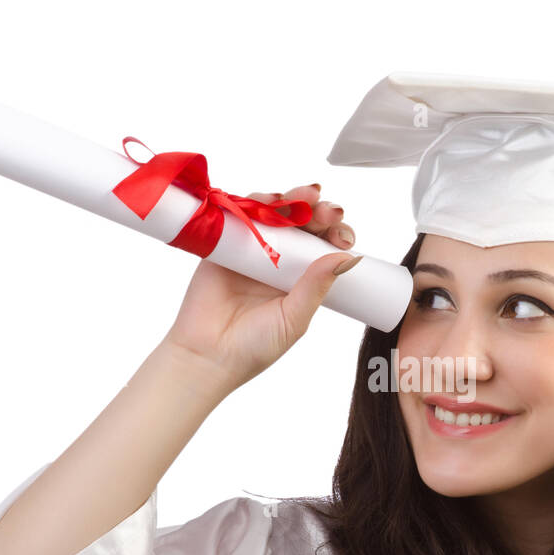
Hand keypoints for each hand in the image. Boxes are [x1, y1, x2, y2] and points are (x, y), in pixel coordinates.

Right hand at [163, 184, 360, 390]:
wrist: (207, 356)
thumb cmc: (253, 347)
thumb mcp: (294, 319)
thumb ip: (316, 288)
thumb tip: (346, 258)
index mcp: (300, 279)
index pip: (324, 247)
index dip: (336, 235)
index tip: (344, 237)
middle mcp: (278, 260)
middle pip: (303, 224)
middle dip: (320, 211)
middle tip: (329, 211)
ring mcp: (250, 249)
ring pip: (275, 214)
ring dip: (293, 201)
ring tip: (306, 198)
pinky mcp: (223, 243)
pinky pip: (241, 215)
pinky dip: (256, 203)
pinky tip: (271, 202)